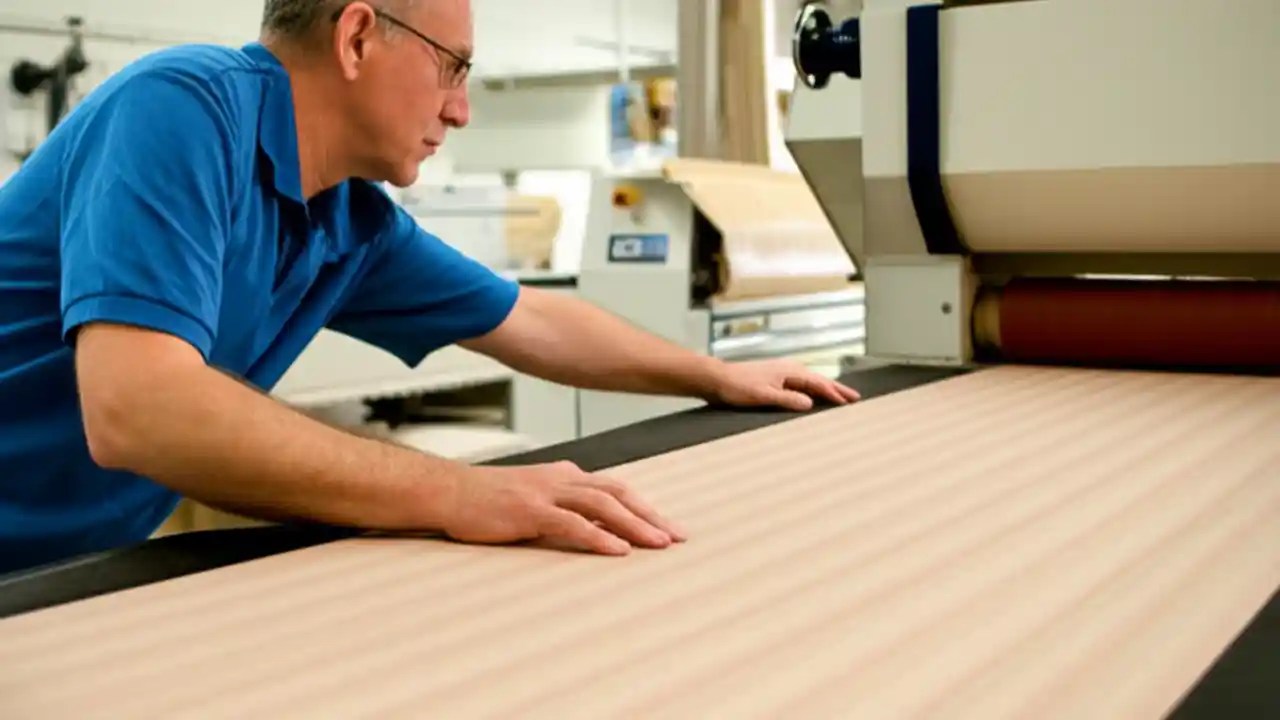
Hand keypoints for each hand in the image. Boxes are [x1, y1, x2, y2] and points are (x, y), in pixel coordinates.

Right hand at [438, 462, 686, 555]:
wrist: (448, 491)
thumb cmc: (487, 500)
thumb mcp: (534, 500)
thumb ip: (565, 510)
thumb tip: (598, 530)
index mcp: (565, 476)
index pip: (615, 489)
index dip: (644, 507)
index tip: (668, 527)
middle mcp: (561, 479)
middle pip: (618, 493)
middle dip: (651, 515)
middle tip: (678, 536)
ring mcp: (546, 493)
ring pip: (603, 505)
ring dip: (635, 525)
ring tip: (659, 543)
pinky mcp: (530, 510)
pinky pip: (572, 523)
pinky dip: (599, 536)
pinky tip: (618, 550)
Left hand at [709, 359, 859, 411]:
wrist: (717, 379)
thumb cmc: (737, 386)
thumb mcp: (763, 395)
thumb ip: (787, 400)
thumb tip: (810, 404)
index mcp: (789, 371)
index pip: (819, 383)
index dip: (835, 393)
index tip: (850, 403)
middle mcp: (788, 370)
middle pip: (819, 381)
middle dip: (837, 390)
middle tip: (855, 399)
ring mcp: (782, 374)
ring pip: (811, 383)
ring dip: (826, 391)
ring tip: (840, 398)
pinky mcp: (774, 380)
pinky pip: (800, 385)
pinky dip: (812, 391)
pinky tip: (813, 398)